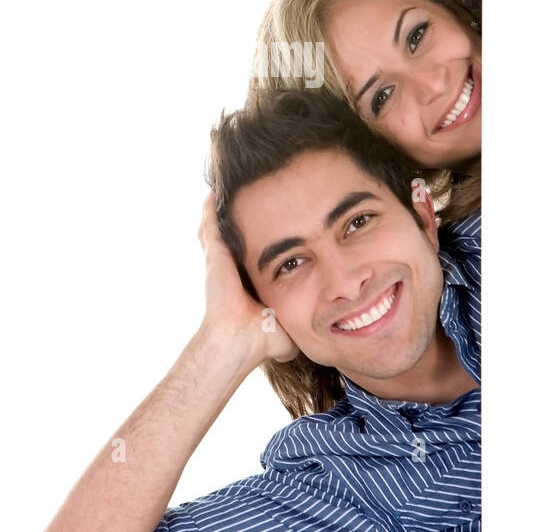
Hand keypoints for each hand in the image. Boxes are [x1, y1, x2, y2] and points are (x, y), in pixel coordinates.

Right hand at [197, 192, 298, 363]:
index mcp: (244, 283)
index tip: (268, 227)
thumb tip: (321, 331)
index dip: (255, 242)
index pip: (248, 256)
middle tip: (245, 200)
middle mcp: (229, 270)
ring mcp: (220, 261)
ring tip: (229, 191)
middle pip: (231, 239)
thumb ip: (304, 322)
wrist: (239, 340)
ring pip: (218, 230)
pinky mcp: (215, 256)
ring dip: (222, 213)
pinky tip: (215, 193)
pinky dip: (212, 209)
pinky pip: (211, 226)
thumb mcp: (289, 325)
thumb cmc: (262, 339)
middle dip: (235, 221)